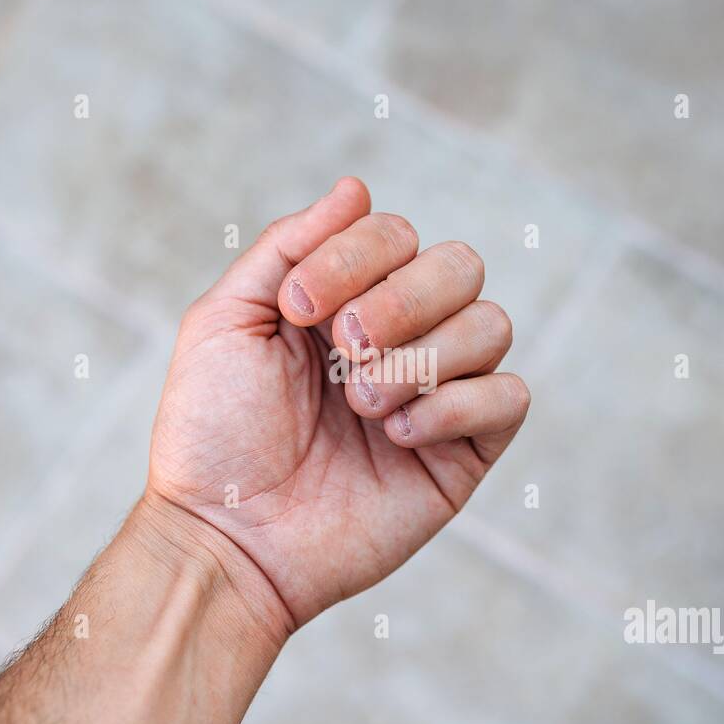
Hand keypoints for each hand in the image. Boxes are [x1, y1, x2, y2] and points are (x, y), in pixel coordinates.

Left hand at [146, 177, 529, 631]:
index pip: (396, 234)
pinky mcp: (463, 455)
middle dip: (400, 299)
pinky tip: (395, 436)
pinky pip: (509, 398)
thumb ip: (288, 246)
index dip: (355, 256)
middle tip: (343, 350)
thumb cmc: (214, 433)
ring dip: (424, 355)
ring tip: (360, 402)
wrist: (226, 537)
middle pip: (460, 266)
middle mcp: (401, 338)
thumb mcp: (226, 320)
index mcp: (347, 300)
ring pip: (492, 325)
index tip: (297, 309)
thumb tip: (356, 186)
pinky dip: (456, 405)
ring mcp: (436, 395)